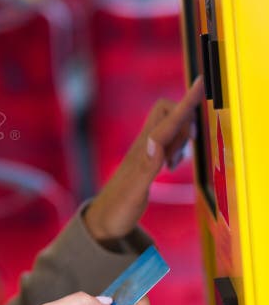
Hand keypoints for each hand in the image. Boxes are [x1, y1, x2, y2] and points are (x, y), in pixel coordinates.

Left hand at [84, 77, 204, 242]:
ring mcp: (145, 152)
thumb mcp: (134, 192)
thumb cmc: (117, 210)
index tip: (200, 84)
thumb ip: (147, 167)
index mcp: (143, 150)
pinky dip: (176, 149)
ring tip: (172, 164)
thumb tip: (157, 141)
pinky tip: (170, 165)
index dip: (186, 103)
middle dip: (184, 123)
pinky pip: (167, 142)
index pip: (168, 120)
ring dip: (180, 139)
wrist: (103, 220)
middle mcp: (144, 146)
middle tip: (178, 153)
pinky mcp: (147, 160)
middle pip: (167, 114)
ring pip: (169, 127)